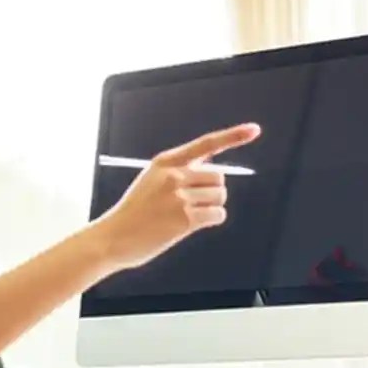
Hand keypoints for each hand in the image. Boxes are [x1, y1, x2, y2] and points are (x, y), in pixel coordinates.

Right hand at [95, 123, 260, 269]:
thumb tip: (211, 166)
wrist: (113, 237)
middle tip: (193, 202)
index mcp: (166, 161)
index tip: (253, 130)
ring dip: (212, 207)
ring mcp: (179, 197)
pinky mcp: (185, 219)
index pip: (206, 144)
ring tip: (188, 215)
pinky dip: (212, 220)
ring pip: (220, 196)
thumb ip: (180, 170)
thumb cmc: (134, 211)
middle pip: (219, 177)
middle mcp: (174, 175)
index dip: (233, 136)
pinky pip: (218, 215)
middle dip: (212, 190)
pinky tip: (193, 224)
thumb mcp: (152, 179)